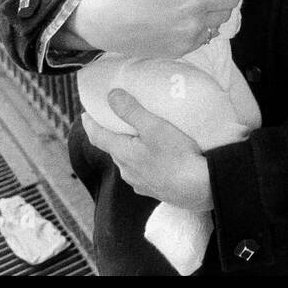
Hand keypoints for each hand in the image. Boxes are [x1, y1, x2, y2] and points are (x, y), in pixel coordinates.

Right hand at [71, 0, 239, 57]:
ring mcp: (187, 41)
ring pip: (214, 30)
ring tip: (203, 9)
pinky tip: (188, 22)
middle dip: (226, 3)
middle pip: (225, 15)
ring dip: (214, 19)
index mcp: (194, 2)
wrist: (110, 23)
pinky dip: (200, 32)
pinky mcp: (178, 52)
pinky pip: (199, 41)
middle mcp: (195, 25)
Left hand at [81, 89, 213, 211]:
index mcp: (122, 153)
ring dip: (130, 149)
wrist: (200, 188)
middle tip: (119, 121)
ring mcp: (140, 183)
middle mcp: (126, 171)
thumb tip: (111, 96)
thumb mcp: (154, 126)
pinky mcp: (155, 191)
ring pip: (129, 162)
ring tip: (141, 138)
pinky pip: (143, 173)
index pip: (98, 137)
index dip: (90, 124)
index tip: (86, 114)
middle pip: (114, 149)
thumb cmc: (177, 156)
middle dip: (113, 135)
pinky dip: (144, 162)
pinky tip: (156, 159)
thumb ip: (131, 110)